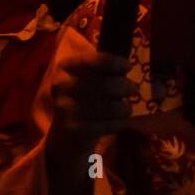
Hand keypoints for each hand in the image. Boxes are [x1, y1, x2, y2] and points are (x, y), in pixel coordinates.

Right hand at [45, 50, 136, 194]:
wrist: (66, 134)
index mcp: (65, 68)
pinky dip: (119, 123)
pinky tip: (121, 122)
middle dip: (125, 87)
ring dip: (125, 107)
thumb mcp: (88, 79)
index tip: (129, 66)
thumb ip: (104, 69)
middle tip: (134, 90)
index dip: (114, 63)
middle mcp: (61, 86)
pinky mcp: (74, 130)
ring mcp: (65, 109)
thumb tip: (127, 66)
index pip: (93, 60)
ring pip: (110, 106)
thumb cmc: (84, 99)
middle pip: (105, 84)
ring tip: (126, 108)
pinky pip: (108, 124)